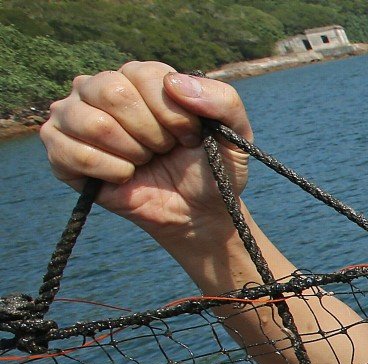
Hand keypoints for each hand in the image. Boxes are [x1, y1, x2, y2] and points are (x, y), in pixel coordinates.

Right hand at [41, 62, 251, 236]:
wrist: (196, 211)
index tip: (188, 136)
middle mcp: (99, 88)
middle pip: (111, 91)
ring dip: (130, 151)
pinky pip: (70, 151)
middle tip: (162, 150)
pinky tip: (125, 176)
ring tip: (143, 161)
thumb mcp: (233, 131)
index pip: (143, 74)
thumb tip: (174, 83)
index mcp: (139, 76)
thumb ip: (222, 100)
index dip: (171, 112)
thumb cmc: (211, 167)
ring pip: (90, 121)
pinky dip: (110, 171)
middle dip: (150, 132)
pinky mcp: (59, 149)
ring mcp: (73, 117)